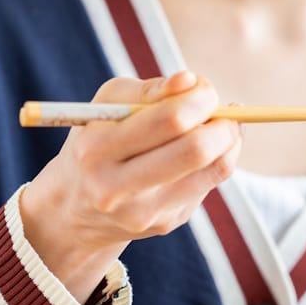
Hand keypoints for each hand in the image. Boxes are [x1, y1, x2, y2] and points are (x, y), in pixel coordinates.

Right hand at [20, 71, 242, 297]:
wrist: (75, 208)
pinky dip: (219, 160)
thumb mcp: (109, 105)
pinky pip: (210, 184)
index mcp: (97, 149)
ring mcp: (144, 211)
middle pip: (196, 150)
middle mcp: (117, 187)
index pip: (169, 120)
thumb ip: (149, 89)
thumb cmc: (98, 140)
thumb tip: (190, 81)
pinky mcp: (166, 222)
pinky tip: (209, 149)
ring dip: (230, 140)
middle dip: (224, 123)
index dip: (201, 99)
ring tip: (223, 126)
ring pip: (214, 169)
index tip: (205, 90)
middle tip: (224, 111)